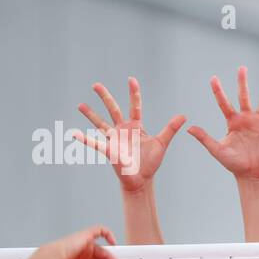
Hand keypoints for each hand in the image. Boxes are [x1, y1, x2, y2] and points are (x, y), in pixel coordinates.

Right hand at [73, 78, 185, 193]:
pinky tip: (74, 134)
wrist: (142, 180)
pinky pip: (96, 144)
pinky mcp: (110, 151)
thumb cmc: (151, 162)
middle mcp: (122, 130)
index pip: (134, 106)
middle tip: (96, 84)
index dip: (133, 93)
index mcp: (135, 126)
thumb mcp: (162, 143)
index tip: (131, 79)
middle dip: (105, 97)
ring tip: (80, 105)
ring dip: (91, 115)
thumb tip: (184, 116)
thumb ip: (171, 129)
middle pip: (113, 109)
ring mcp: (114, 139)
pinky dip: (86, 140)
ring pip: (101, 124)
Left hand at [187, 68, 258, 181]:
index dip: (218, 91)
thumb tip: (189, 128)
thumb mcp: (217, 150)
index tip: (213, 78)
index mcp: (232, 121)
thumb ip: (205, 138)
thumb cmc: (233, 163)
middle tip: (241, 68)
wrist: (250, 173)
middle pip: (243, 96)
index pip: (224, 103)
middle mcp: (246, 118)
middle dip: (242, 82)